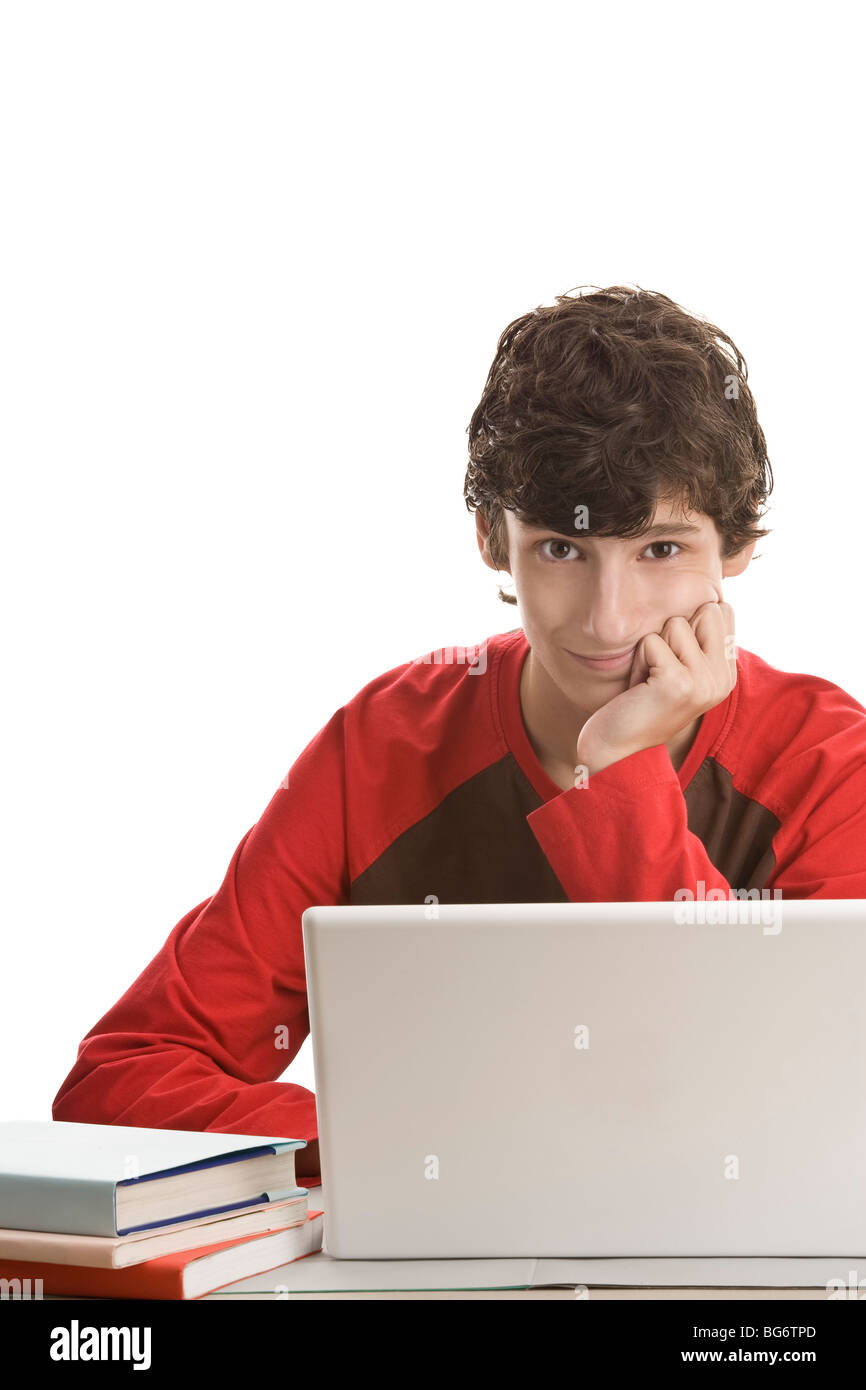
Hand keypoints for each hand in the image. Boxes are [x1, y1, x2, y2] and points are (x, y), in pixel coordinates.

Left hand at [575, 600, 736, 775]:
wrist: (619, 749)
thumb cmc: (642, 702)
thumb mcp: (679, 667)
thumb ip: (698, 639)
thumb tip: (710, 597)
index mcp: (727, 673)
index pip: (723, 610)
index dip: (690, 625)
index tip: (675, 660)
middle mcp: (723, 679)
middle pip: (705, 609)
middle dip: (672, 633)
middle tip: (660, 669)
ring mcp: (703, 682)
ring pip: (675, 623)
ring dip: (652, 649)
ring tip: (649, 680)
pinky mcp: (678, 683)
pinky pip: (651, 641)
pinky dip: (638, 661)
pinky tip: (640, 688)